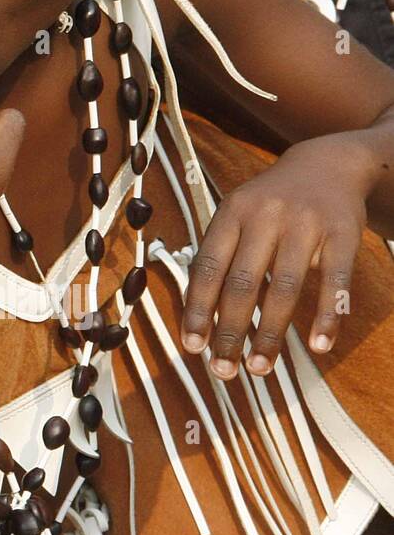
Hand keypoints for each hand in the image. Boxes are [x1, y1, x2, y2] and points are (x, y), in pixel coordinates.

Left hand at [181, 136, 370, 378]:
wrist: (327, 165)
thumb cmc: (270, 202)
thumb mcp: (237, 214)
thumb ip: (219, 254)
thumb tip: (196, 313)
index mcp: (231, 213)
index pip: (208, 267)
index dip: (198, 308)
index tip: (191, 346)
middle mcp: (265, 216)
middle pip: (242, 283)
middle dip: (230, 331)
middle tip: (223, 369)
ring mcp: (305, 224)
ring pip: (284, 288)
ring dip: (270, 334)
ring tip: (259, 367)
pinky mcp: (342, 233)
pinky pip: (334, 280)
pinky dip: (327, 315)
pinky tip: (318, 345)